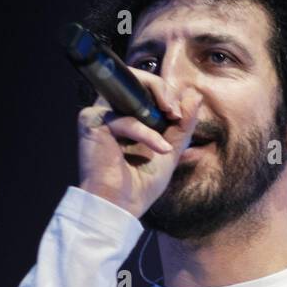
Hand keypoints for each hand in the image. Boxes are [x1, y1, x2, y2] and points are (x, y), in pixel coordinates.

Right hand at [77, 71, 202, 217]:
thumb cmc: (140, 185)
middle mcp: (110, 111)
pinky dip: (146, 133)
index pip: (144, 87)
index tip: (179, 114)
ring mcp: (99, 115)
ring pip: (128, 90)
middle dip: (161, 90)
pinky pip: (124, 119)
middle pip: (135, 80)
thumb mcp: (170, 150)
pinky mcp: (92, 123)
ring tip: (173, 119)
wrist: (121, 207)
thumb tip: (194, 95)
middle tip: (176, 111)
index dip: (164, 92)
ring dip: (156, 102)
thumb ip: (182, 124)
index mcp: (125, 116)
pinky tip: (160, 149)